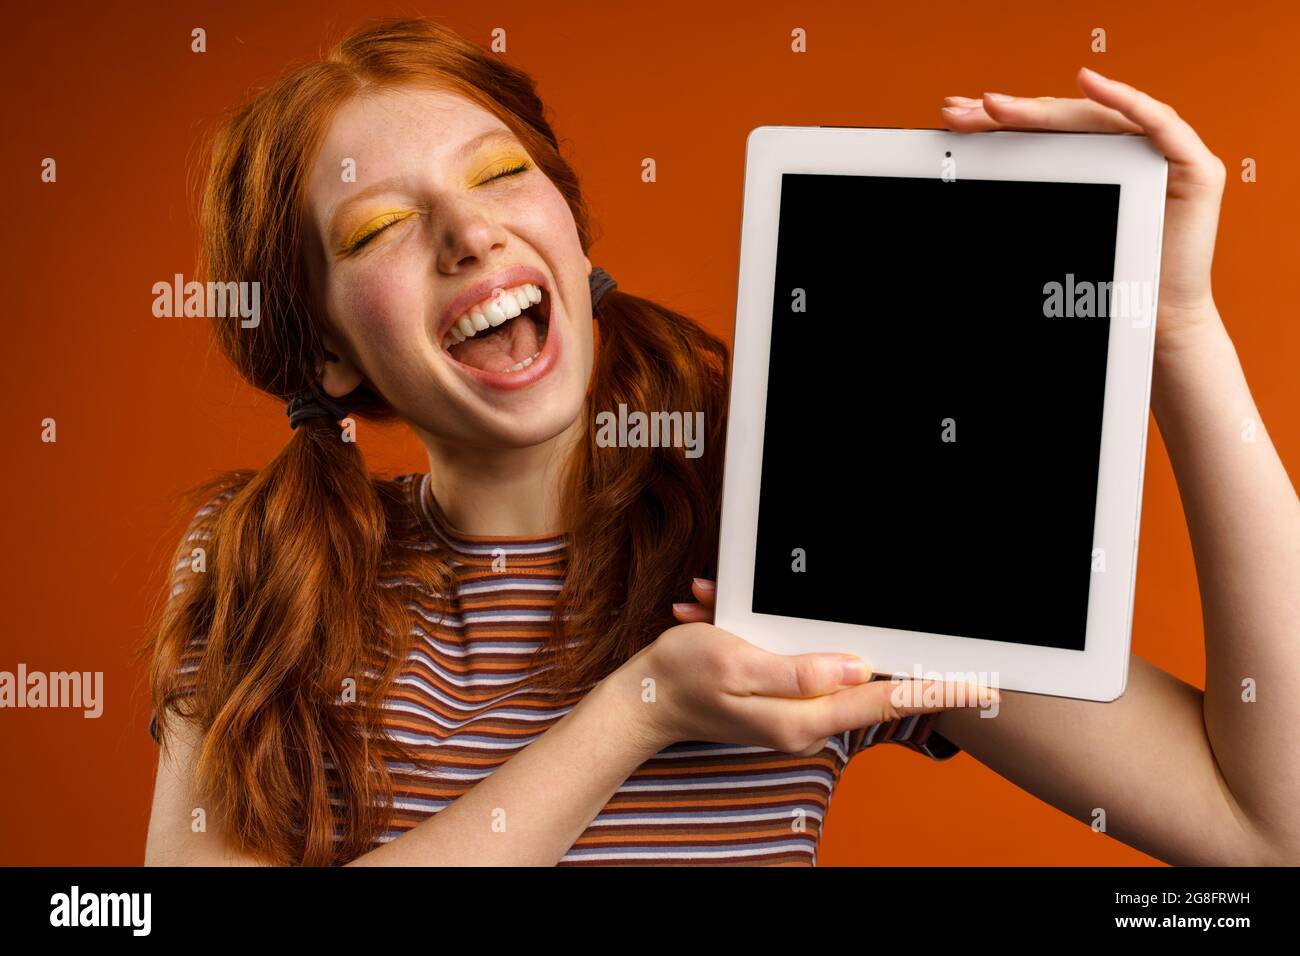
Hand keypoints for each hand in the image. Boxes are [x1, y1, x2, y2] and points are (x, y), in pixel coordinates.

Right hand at [602, 579, 998, 757]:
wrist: (641, 698)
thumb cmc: (684, 676)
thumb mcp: (739, 663)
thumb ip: (802, 670)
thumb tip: (860, 668)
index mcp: (803, 716)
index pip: (885, 702)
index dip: (936, 690)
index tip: (980, 685)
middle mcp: (804, 721)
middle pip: (866, 684)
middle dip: (872, 643)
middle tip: (917, 628)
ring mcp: (791, 713)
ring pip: (826, 665)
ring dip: (800, 629)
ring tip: (733, 609)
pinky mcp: (777, 699)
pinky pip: (796, 663)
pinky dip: (769, 635)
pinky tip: (722, 612)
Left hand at [940, 67, 1227, 354]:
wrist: (1151, 326)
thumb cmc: (1103, 288)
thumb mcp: (1053, 232)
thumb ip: (1030, 197)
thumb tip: (968, 178)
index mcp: (1097, 164)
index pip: (1043, 134)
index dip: (1002, 124)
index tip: (954, 120)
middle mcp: (1130, 152)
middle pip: (1065, 123)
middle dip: (1009, 117)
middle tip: (962, 113)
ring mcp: (1163, 154)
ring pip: (1099, 118)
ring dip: (1044, 109)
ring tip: (998, 106)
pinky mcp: (1195, 166)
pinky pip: (1157, 123)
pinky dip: (1123, 99)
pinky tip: (1088, 82)